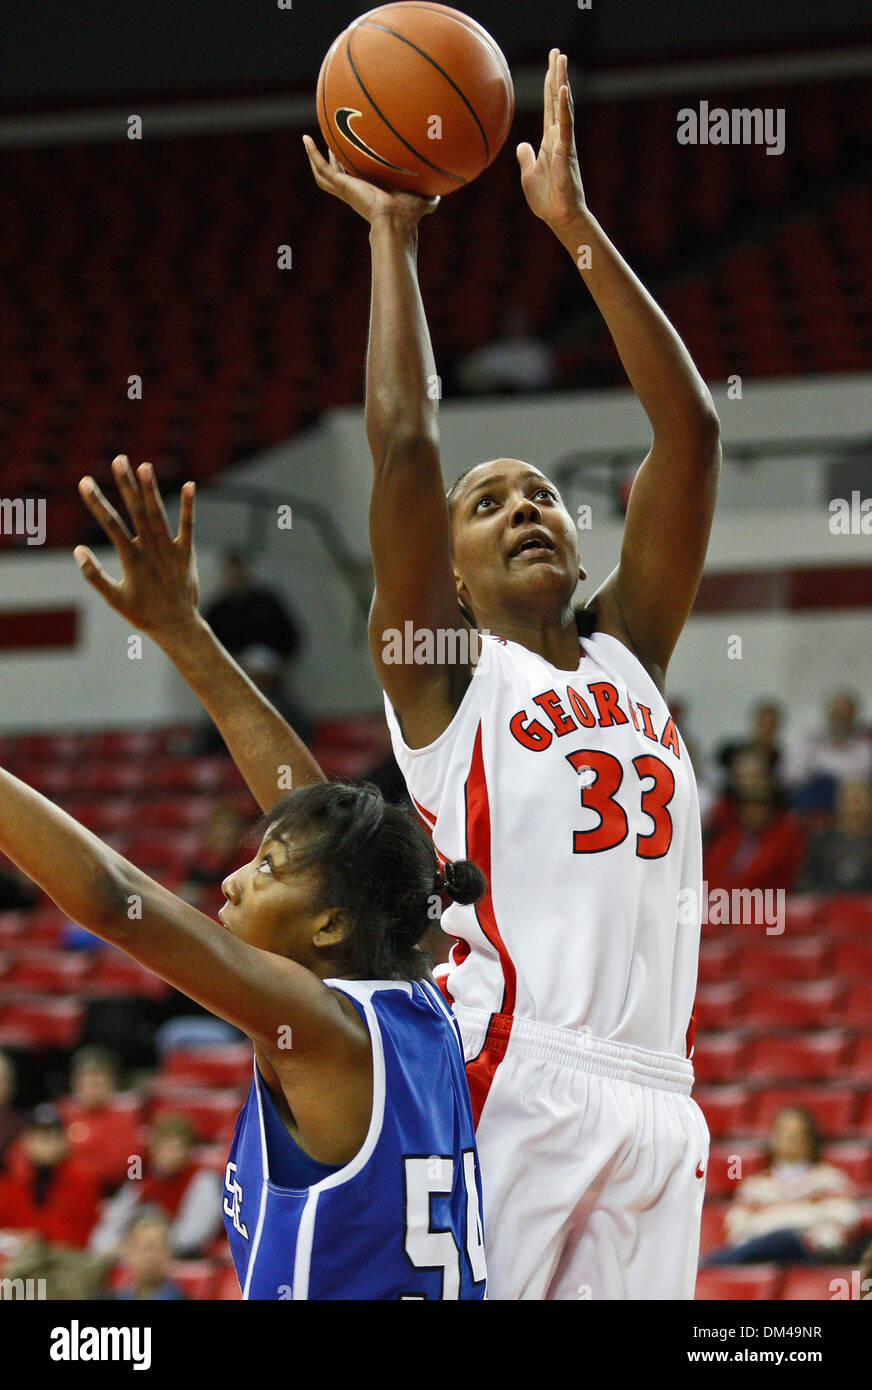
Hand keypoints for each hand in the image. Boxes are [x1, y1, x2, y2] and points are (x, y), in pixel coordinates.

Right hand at [75, 457, 199, 645]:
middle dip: (126, 484)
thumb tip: (78, 550)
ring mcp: (169, 549)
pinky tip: (190, 485)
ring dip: (151, 489)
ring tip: (144, 465)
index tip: (85, 482)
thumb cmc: (142, 613)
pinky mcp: (186, 552)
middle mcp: (150, 549)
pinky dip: (188, 506)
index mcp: (131, 558)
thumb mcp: (114, 598)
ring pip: (159, 514)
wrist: (177, 625)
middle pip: (136, 511)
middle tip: (119, 459)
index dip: (97, 502)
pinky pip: (188, 526)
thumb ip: (94, 574)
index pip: (110, 524)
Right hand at [302, 134, 439, 227]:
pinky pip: (321, 168)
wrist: (396, 221)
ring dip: (316, 157)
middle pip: (338, 175)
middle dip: (333, 160)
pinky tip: (306, 139)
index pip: (358, 178)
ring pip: (324, 173)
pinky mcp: (341, 185)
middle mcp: (356, 191)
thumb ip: (430, 198)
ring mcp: (346, 188)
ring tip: (310, 141)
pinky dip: (312, 154)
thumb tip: (440, 197)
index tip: (353, 151)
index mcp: (371, 193)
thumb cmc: (409, 215)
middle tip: (330, 142)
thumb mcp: (421, 200)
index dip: (354, 166)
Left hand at [516, 49, 586, 230]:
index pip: (550, 106)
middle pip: (557, 99)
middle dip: (556, 74)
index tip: (551, 64)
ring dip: (562, 81)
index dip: (549, 85)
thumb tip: (522, 145)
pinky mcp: (566, 151)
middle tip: (557, 51)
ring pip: (563, 106)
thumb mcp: (529, 174)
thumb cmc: (546, 199)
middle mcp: (559, 136)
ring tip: (561, 59)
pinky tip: (563, 89)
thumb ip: (526, 157)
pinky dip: (565, 106)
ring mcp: (564, 142)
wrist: (559, 216)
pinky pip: (565, 124)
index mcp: (550, 140)